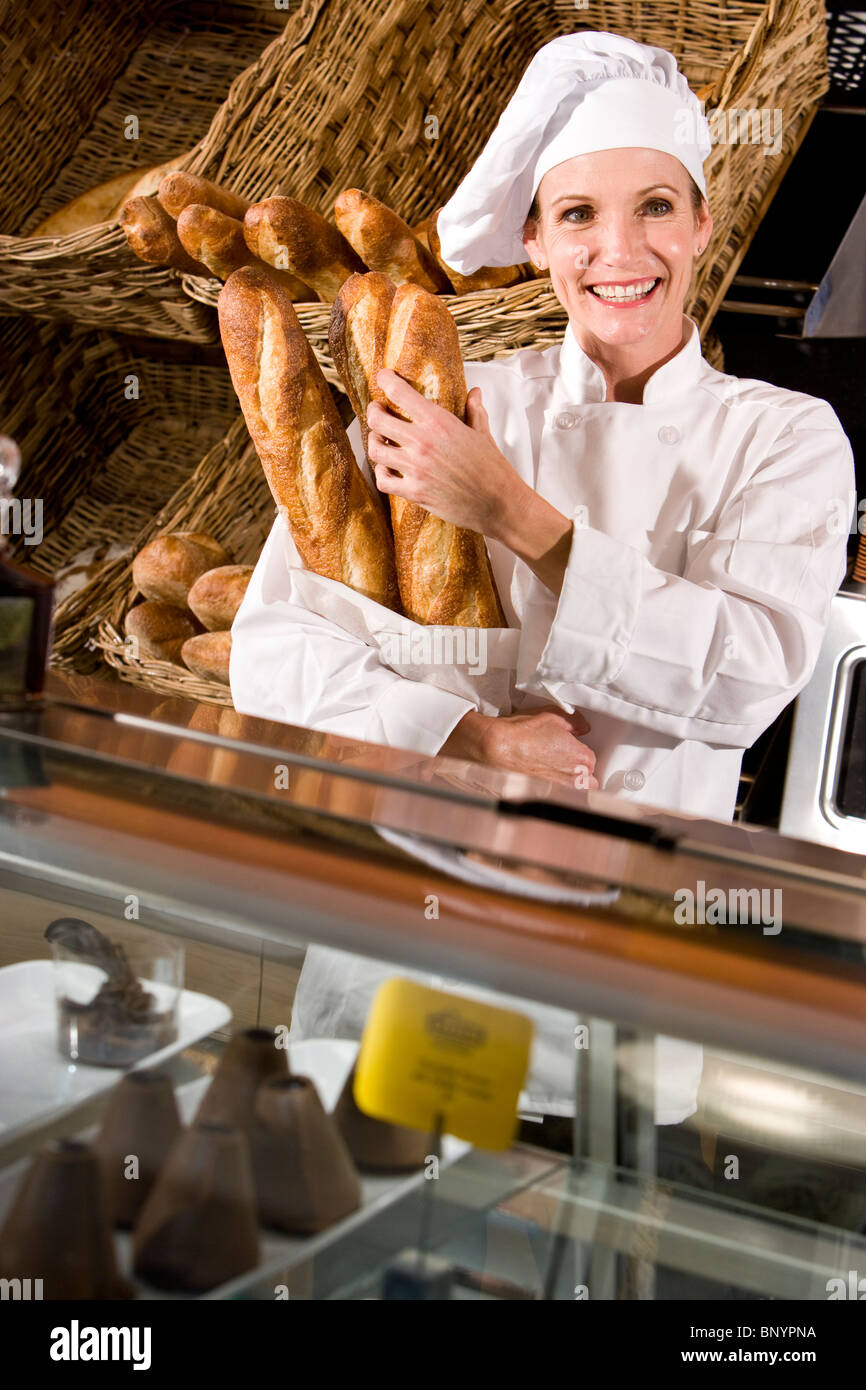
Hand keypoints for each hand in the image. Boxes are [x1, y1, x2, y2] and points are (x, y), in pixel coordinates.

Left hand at [366, 368, 523, 535]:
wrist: (499, 503)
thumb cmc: (493, 471)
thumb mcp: (483, 434)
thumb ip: (474, 411)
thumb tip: (474, 394)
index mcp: (439, 423)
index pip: (399, 392)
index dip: (385, 380)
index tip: (383, 378)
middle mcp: (423, 443)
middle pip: (378, 420)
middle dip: (374, 412)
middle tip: (377, 410)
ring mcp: (416, 469)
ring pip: (375, 450)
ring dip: (374, 442)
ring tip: (379, 440)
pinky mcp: (414, 492)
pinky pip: (383, 480)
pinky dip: (381, 474)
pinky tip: (387, 470)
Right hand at [442, 704, 597, 790]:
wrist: (496, 748)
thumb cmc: (521, 732)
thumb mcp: (552, 715)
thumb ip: (574, 722)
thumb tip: (582, 727)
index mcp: (582, 759)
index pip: (590, 760)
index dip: (578, 753)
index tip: (568, 749)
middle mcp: (574, 779)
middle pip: (587, 780)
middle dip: (578, 772)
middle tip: (561, 761)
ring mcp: (559, 791)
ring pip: (573, 792)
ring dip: (567, 784)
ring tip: (550, 772)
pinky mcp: (543, 798)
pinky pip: (557, 797)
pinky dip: (552, 791)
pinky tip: (540, 781)